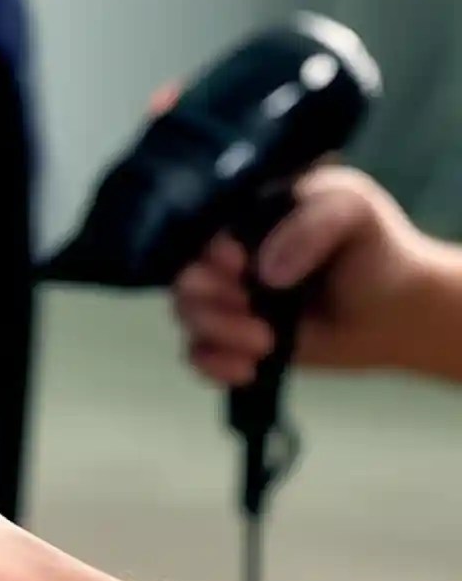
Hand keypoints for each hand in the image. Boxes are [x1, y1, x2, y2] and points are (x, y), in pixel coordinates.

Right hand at [172, 165, 430, 383]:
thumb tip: (264, 273)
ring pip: (186, 315)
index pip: (198, 227)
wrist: (397, 312)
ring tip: (266, 342)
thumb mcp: (351, 210)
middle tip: (251, 306)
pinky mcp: (233, 340)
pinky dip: (213, 364)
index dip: (208, 250)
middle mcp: (226, 256)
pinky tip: (248, 370)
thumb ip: (310, 226)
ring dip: (218, 332)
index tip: (239, 263)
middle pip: (184, 276)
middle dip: (211, 299)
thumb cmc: (372, 249)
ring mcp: (227, 299)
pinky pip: (197, 354)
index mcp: (243, 215)